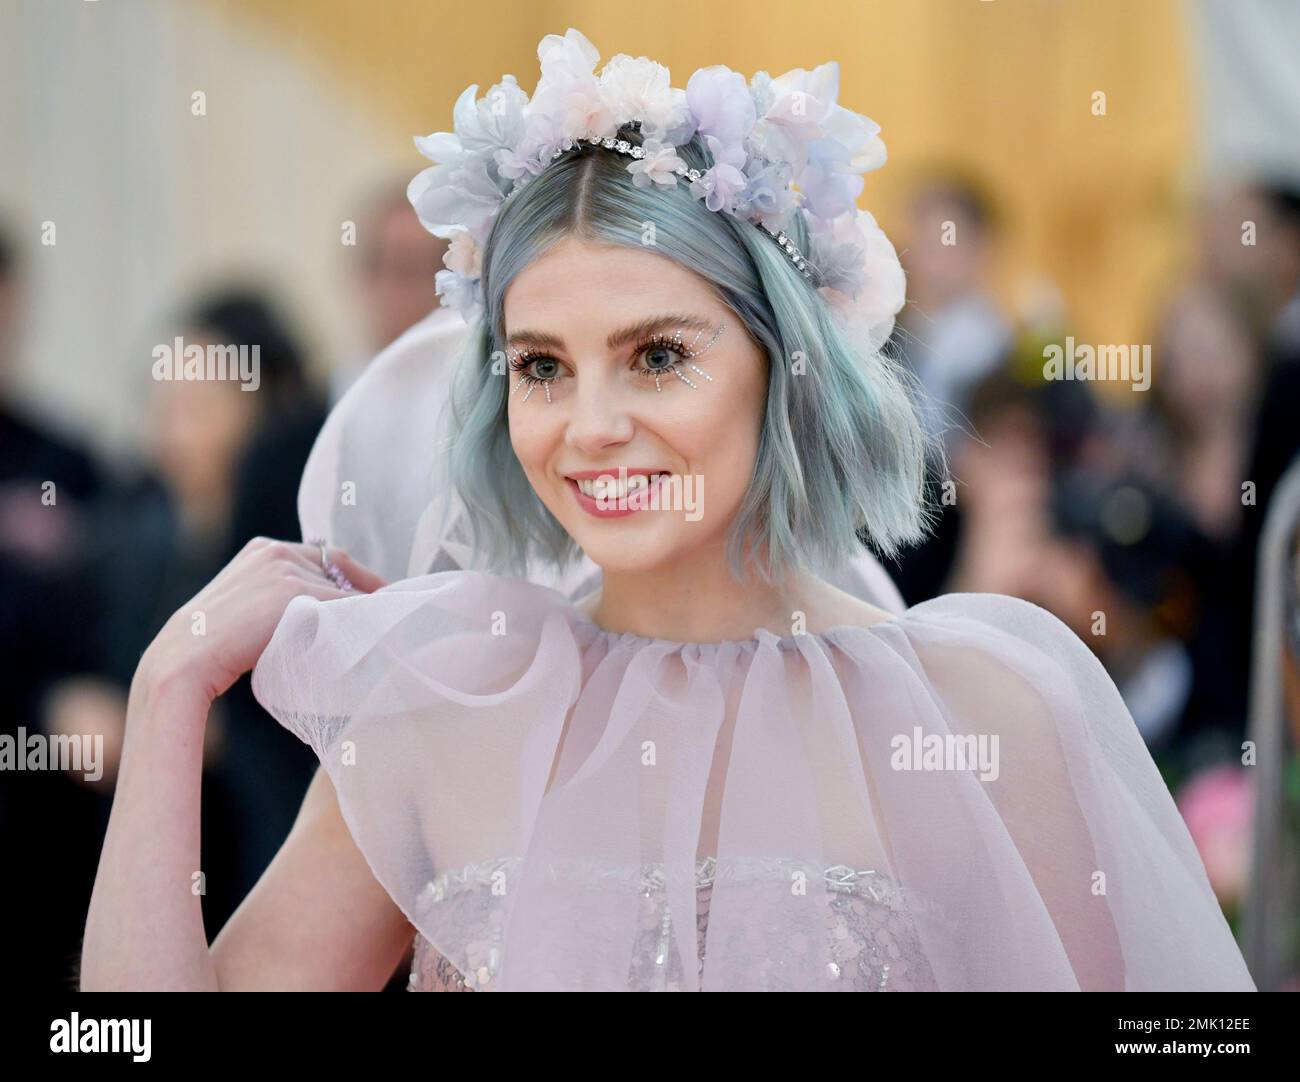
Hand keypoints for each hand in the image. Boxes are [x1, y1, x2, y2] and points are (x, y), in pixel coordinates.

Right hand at [137, 537, 385, 704]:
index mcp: (263, 550)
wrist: (184, 660)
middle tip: (393, 613)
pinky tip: (379, 637)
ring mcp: (285, 570)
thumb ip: (279, 598)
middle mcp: (276, 551)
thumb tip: (322, 614)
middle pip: (342, 568)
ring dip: (368, 611)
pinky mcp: (294, 592)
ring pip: (347, 590)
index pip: (326, 557)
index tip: (378, 597)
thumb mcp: (248, 608)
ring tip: (389, 631)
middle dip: (368, 591)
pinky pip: (347, 608)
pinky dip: (365, 622)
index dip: (357, 580)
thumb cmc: (214, 648)